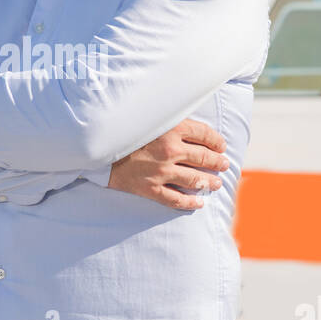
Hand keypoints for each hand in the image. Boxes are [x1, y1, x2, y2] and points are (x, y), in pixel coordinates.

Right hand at [107, 118, 228, 210]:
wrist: (96, 147)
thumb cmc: (123, 128)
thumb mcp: (149, 116)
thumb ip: (169, 118)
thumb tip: (189, 123)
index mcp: (172, 129)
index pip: (205, 134)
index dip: (217, 141)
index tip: (221, 146)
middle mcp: (170, 150)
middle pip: (204, 157)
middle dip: (218, 162)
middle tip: (224, 164)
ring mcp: (160, 171)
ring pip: (194, 180)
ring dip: (209, 182)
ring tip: (216, 184)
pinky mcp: (150, 188)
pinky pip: (176, 199)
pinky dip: (190, 202)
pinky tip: (199, 203)